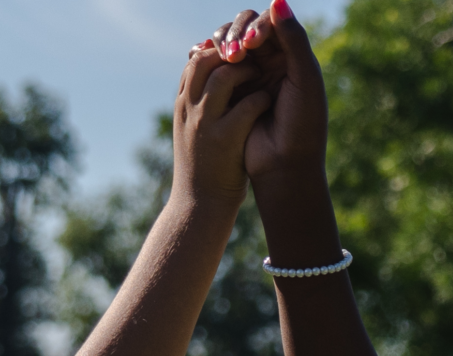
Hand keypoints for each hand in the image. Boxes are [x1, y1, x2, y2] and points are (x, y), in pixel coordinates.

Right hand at [172, 42, 273, 206]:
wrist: (200, 206)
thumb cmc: (205, 166)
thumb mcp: (197, 130)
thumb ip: (201, 101)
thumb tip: (214, 76)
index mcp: (183, 105)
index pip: (196, 61)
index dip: (219, 52)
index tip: (240, 56)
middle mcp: (190, 109)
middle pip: (206, 59)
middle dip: (233, 54)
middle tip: (255, 62)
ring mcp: (205, 123)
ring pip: (224, 75)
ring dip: (249, 72)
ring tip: (263, 80)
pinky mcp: (225, 139)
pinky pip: (247, 105)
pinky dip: (262, 99)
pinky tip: (269, 104)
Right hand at [209, 0, 326, 181]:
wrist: (286, 168)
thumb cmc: (303, 124)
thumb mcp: (304, 78)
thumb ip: (294, 39)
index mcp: (289, 55)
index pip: (265, 23)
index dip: (256, 27)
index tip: (253, 42)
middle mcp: (268, 63)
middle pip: (242, 30)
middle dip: (235, 36)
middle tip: (236, 54)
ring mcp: (247, 79)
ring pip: (226, 47)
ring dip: (224, 47)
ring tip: (230, 61)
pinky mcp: (229, 96)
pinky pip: (214, 70)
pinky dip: (208, 62)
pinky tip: (207, 64)